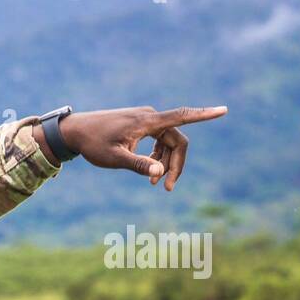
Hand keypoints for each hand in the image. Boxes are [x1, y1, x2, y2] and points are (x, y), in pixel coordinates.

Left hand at [44, 105, 227, 190]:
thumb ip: (138, 165)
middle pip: (176, 140)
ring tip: (154, 184)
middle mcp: (149, 117)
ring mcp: (145, 120)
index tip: (224, 110)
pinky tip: (149, 172)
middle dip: (176, 164)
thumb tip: (160, 173)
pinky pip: (158, 141)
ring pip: (167, 143)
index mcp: (147, 122)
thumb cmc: (93, 144)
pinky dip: (157, 157)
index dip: (204, 115)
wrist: (75, 131)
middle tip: (167, 189)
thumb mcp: (114, 159)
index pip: (181, 116)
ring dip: (165, 163)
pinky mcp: (139, 125)